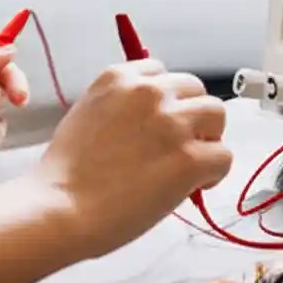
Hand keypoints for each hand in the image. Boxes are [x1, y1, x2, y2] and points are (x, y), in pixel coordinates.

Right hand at [34, 58, 230, 258]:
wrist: (59, 209)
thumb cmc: (65, 175)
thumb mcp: (86, 116)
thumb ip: (121, 107)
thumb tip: (153, 122)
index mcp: (119, 78)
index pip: (161, 73)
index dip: (165, 101)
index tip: (159, 123)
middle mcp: (149, 91)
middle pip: (195, 89)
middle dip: (190, 116)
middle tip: (178, 146)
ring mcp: (172, 123)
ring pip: (216, 114)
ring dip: (207, 138)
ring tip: (189, 164)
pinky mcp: (190, 157)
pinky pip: (223, 156)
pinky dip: (214, 172)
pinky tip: (194, 186)